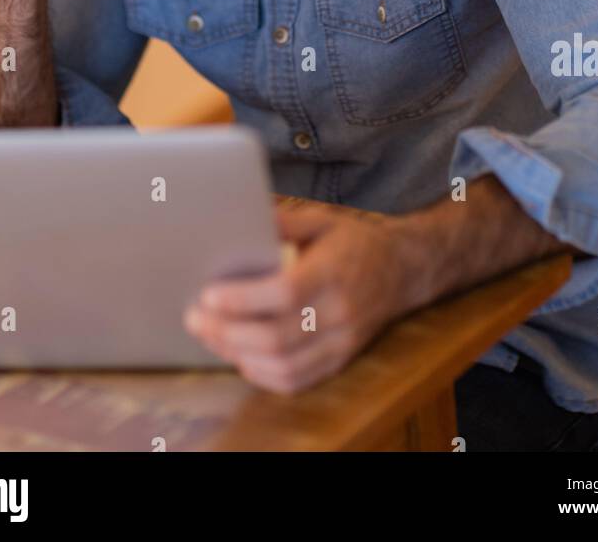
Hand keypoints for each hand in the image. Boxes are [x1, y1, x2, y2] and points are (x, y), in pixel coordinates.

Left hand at [182, 202, 414, 393]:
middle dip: (227, 331)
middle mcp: (340, 311)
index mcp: (334, 271)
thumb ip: (284, 221)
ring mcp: (342, 341)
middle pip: (277, 336)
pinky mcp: (341, 360)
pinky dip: (262, 374)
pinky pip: (297, 380)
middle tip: (194, 318)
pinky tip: (240, 357)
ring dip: (239, 355)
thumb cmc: (356, 242)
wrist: (403, 270)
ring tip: (210, 336)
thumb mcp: (324, 220)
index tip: (208, 295)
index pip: (285, 293)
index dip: (243, 299)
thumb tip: (243, 217)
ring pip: (284, 365)